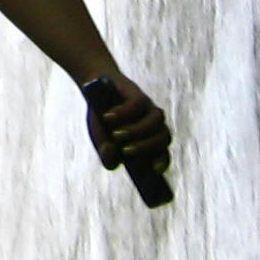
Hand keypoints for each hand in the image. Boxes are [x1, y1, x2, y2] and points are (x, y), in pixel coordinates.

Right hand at [80, 74, 171, 188]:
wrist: (96, 90)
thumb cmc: (103, 123)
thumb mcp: (102, 142)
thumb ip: (107, 155)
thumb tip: (112, 158)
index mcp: (150, 142)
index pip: (163, 154)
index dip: (162, 161)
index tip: (154, 169)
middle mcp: (155, 126)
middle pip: (162, 138)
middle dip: (145, 146)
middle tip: (126, 152)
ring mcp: (148, 109)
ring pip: (155, 121)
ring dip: (136, 130)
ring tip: (116, 136)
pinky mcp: (139, 94)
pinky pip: (138, 104)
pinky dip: (123, 112)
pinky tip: (108, 117)